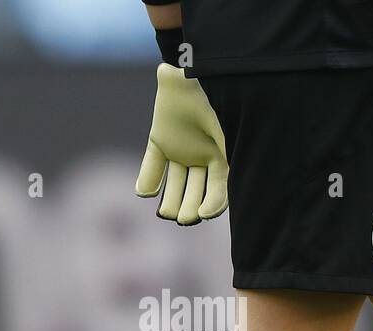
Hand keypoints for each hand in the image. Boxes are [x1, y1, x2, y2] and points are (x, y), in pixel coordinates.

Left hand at [135, 63, 228, 225]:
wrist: (196, 70)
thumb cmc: (220, 104)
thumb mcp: (228, 139)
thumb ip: (225, 173)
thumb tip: (215, 208)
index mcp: (224, 160)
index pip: (217, 191)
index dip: (211, 205)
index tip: (202, 215)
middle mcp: (203, 159)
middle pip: (195, 191)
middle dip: (189, 206)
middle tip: (182, 218)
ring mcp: (181, 149)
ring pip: (175, 182)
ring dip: (170, 199)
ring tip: (165, 213)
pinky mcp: (160, 138)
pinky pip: (153, 163)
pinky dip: (147, 178)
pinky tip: (144, 192)